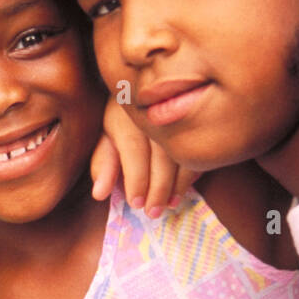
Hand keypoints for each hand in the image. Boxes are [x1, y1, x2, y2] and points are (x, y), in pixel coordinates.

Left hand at [90, 97, 197, 214]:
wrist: (146, 86)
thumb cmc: (123, 117)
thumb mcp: (106, 135)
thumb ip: (104, 162)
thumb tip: (99, 194)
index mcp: (126, 115)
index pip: (133, 148)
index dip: (136, 178)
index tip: (136, 203)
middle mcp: (154, 112)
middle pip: (161, 154)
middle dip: (158, 187)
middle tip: (153, 212)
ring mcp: (179, 112)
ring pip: (184, 152)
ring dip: (178, 183)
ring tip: (170, 204)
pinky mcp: (197, 118)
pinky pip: (200, 146)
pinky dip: (193, 171)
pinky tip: (185, 188)